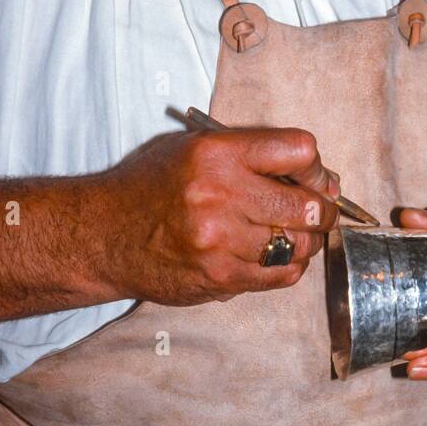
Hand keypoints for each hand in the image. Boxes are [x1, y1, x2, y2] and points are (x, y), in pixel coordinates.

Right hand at [88, 127, 338, 306]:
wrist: (102, 234)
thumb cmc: (150, 186)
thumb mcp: (193, 148)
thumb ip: (251, 154)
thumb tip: (318, 177)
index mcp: (216, 153)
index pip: (299, 151)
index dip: (316, 166)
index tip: (314, 176)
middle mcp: (220, 195)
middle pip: (307, 204)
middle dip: (323, 208)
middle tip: (321, 209)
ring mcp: (220, 241)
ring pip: (298, 244)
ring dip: (306, 240)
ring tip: (294, 232)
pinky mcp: (219, 277)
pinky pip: (280, 275)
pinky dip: (288, 265)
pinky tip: (275, 254)